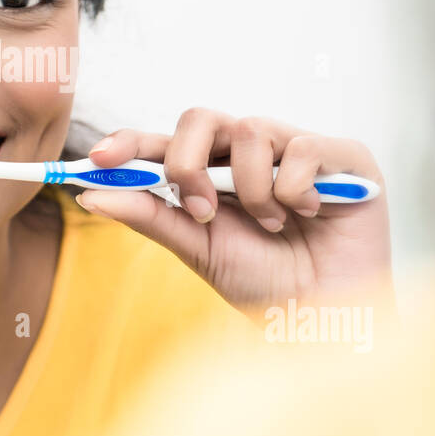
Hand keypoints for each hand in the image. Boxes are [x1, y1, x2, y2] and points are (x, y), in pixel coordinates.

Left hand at [74, 111, 392, 323]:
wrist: (323, 317)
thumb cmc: (263, 283)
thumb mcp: (197, 248)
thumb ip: (149, 216)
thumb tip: (91, 194)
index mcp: (213, 172)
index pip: (164, 142)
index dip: (129, 142)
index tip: (96, 158)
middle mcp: (250, 153)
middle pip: (200, 118)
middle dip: (187, 162)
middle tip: (199, 209)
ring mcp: (295, 149)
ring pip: (250, 130)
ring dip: (252, 190)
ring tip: (273, 226)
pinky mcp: (343, 156)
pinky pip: (302, 148)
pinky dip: (296, 189)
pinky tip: (310, 214)